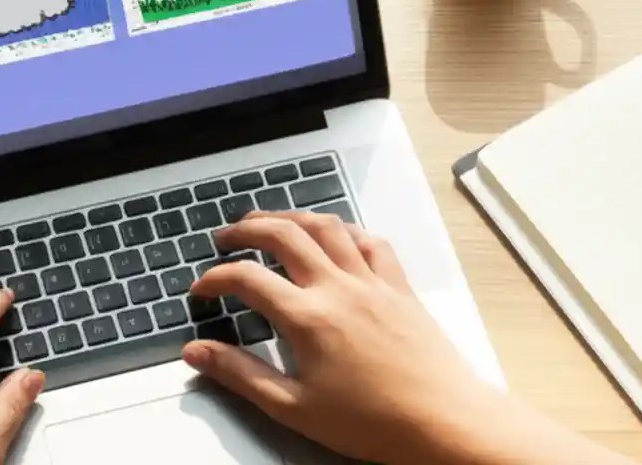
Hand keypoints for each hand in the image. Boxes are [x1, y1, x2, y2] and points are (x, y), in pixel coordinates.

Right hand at [180, 211, 497, 463]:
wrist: (445, 424)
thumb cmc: (373, 423)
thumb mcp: (294, 407)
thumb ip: (241, 375)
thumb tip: (196, 352)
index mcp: (307, 318)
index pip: (246, 278)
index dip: (214, 278)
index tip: (201, 289)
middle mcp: (338, 288)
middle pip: (283, 234)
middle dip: (246, 228)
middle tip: (225, 237)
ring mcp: (372, 282)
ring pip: (326, 226)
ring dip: (291, 216)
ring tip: (269, 221)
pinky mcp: (400, 287)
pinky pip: (370, 242)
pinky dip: (345, 230)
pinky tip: (334, 236)